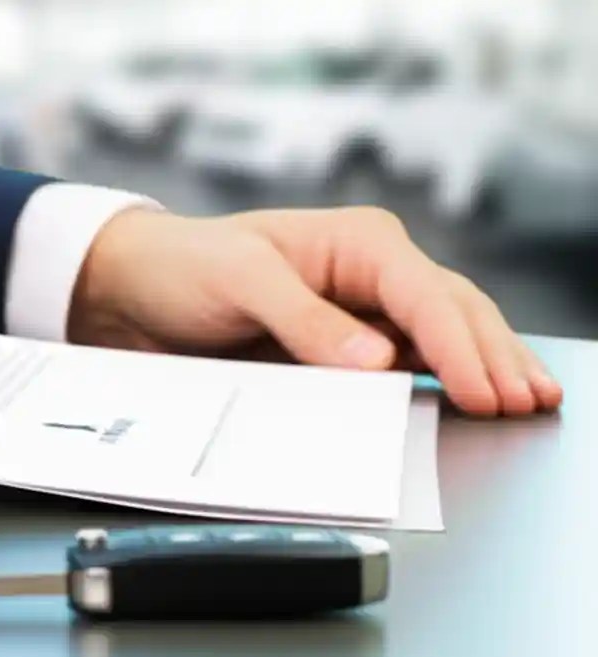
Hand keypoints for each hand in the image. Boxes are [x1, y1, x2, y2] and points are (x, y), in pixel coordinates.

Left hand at [69, 206, 562, 415]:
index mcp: (356, 242)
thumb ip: (304, 319)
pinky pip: (404, 364)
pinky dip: (441, 381)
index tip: (484, 388)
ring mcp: (362, 310)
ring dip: (483, 368)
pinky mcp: (342, 345)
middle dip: (494, 356)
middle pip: (452, 313)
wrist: (136, 290)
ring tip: (526, 403)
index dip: (461, 345)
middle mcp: (370, 272)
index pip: (426, 295)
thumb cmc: (185, 267)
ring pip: (440, 338)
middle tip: (530, 402)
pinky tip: (468, 403)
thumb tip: (377, 358)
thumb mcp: (239, 282)